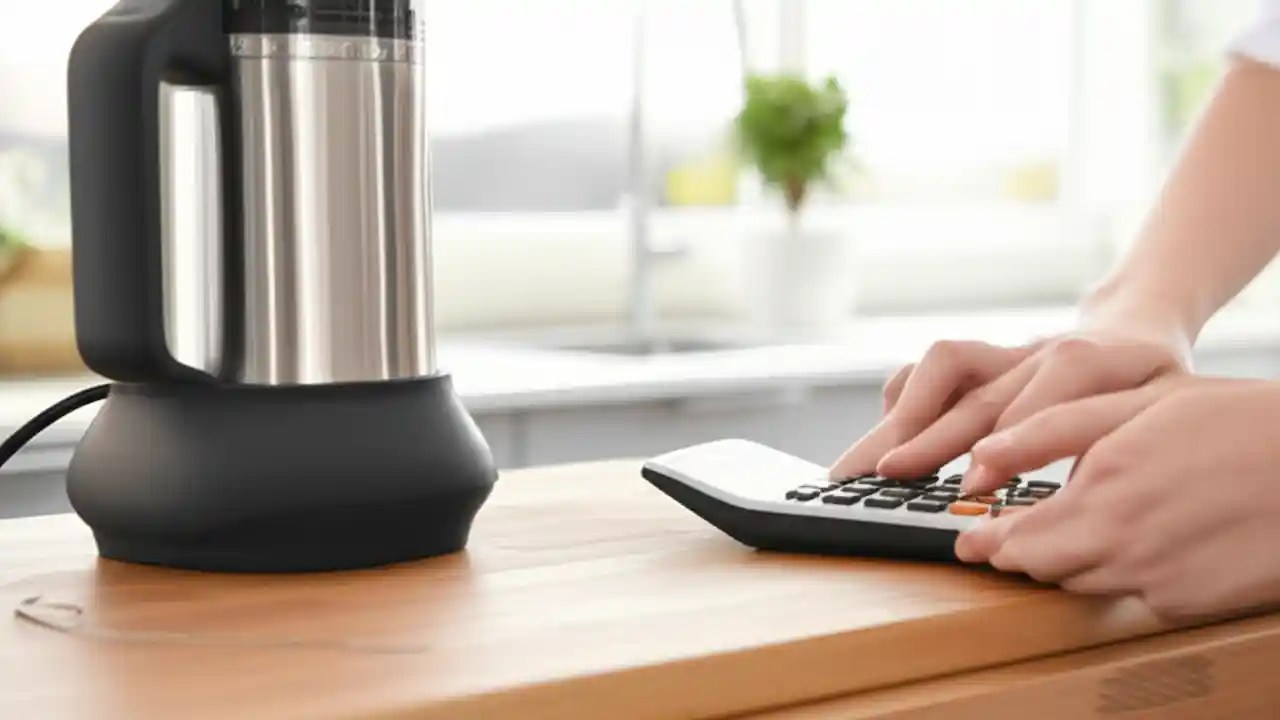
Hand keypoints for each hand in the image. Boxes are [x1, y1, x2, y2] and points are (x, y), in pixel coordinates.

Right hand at [829, 333, 1185, 493]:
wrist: (1134, 326)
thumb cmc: (1152, 384)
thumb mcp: (1163, 411)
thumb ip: (1121, 448)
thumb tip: (1078, 509)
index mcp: (1092, 364)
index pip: (1040, 399)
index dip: (1006, 441)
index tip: (972, 485)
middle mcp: (1039, 353)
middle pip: (973, 390)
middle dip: (923, 437)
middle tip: (880, 478)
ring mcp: (1003, 354)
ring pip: (943, 367)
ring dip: (904, 416)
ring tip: (865, 465)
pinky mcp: (981, 360)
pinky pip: (931, 369)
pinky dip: (905, 396)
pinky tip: (891, 434)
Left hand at [957, 376, 1279, 620]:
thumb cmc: (1236, 422)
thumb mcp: (1140, 402)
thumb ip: (1050, 429)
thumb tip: (982, 459)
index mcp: (1101, 485)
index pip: (1015, 537)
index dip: (985, 541)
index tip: (967, 542)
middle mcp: (1120, 541)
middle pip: (1040, 568)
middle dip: (1019, 553)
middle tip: (1008, 539)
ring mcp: (1155, 579)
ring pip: (1081, 582)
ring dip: (1067, 561)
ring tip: (1082, 528)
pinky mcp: (1187, 603)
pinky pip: (1131, 594)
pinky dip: (1122, 572)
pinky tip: (1144, 541)